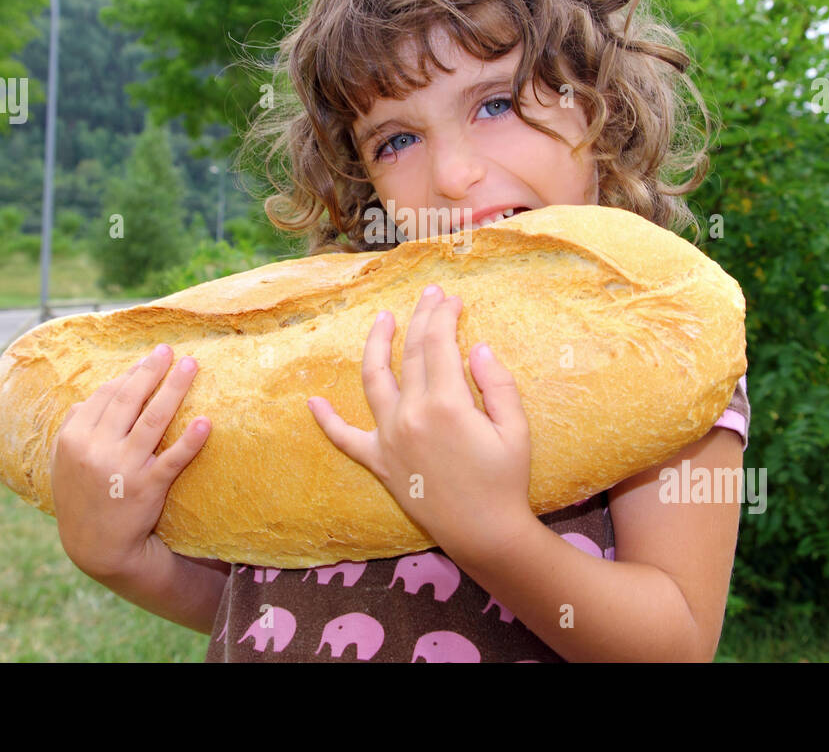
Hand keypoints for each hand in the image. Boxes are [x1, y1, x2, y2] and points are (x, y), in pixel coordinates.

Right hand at [49, 343, 210, 580]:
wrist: (96, 547)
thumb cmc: (82, 497)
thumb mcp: (64, 462)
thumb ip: (73, 426)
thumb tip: (92, 394)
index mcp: (74, 437)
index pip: (106, 395)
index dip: (130, 375)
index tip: (148, 360)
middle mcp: (96, 449)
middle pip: (129, 399)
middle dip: (151, 370)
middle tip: (170, 350)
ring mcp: (122, 468)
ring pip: (153, 419)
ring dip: (174, 389)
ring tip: (191, 366)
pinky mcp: (147, 488)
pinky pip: (172, 459)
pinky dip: (189, 440)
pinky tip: (206, 423)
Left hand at [306, 284, 534, 562]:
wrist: (484, 533)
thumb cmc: (505, 481)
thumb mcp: (515, 429)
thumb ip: (497, 384)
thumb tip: (477, 347)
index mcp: (447, 403)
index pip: (439, 343)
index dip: (444, 316)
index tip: (452, 299)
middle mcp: (410, 415)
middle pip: (410, 353)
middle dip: (420, 318)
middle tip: (428, 294)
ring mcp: (390, 438)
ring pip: (373, 380)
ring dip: (375, 345)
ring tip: (381, 319)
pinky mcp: (379, 461)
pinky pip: (345, 438)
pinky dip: (326, 420)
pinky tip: (313, 401)